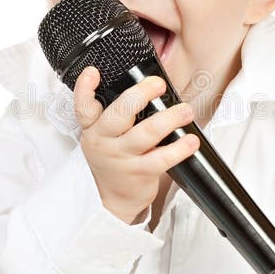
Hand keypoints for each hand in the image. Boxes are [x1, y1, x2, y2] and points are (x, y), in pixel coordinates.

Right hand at [74, 67, 199, 224]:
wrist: (112, 200)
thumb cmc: (114, 161)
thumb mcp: (106, 137)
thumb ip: (118, 115)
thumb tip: (151, 88)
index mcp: (94, 128)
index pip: (83, 106)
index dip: (85, 88)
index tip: (92, 72)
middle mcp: (104, 141)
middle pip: (120, 113)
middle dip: (140, 94)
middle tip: (158, 84)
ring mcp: (121, 157)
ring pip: (146, 133)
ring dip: (170, 118)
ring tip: (186, 111)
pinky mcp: (138, 172)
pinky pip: (162, 159)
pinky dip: (180, 148)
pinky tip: (190, 141)